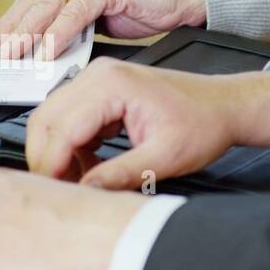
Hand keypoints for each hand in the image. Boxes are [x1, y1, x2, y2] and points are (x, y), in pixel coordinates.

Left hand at [0, 0, 206, 59]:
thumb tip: (42, 47)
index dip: (11, 19)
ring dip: (26, 34)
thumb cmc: (150, 0)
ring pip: (50, 3)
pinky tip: (45, 51)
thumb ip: (74, 21)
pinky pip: (76, 11)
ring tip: (10, 55)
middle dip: (11, 29)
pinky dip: (58, 34)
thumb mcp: (102, 11)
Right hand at [27, 58, 269, 188]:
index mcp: (111, 85)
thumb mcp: (165, 158)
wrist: (223, 106)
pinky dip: (70, 147)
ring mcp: (95, 80)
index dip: (52, 165)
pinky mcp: (97, 92)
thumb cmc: (203, 122)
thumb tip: (85, 192)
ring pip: (52, 119)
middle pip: (45, 119)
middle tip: (58, 192)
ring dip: (57, 154)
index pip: (62, 128)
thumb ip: (122, 175)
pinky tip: (89, 168)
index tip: (54, 194)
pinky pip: (67, 120)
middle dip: (46, 159)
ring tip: (79, 182)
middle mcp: (97, 75)